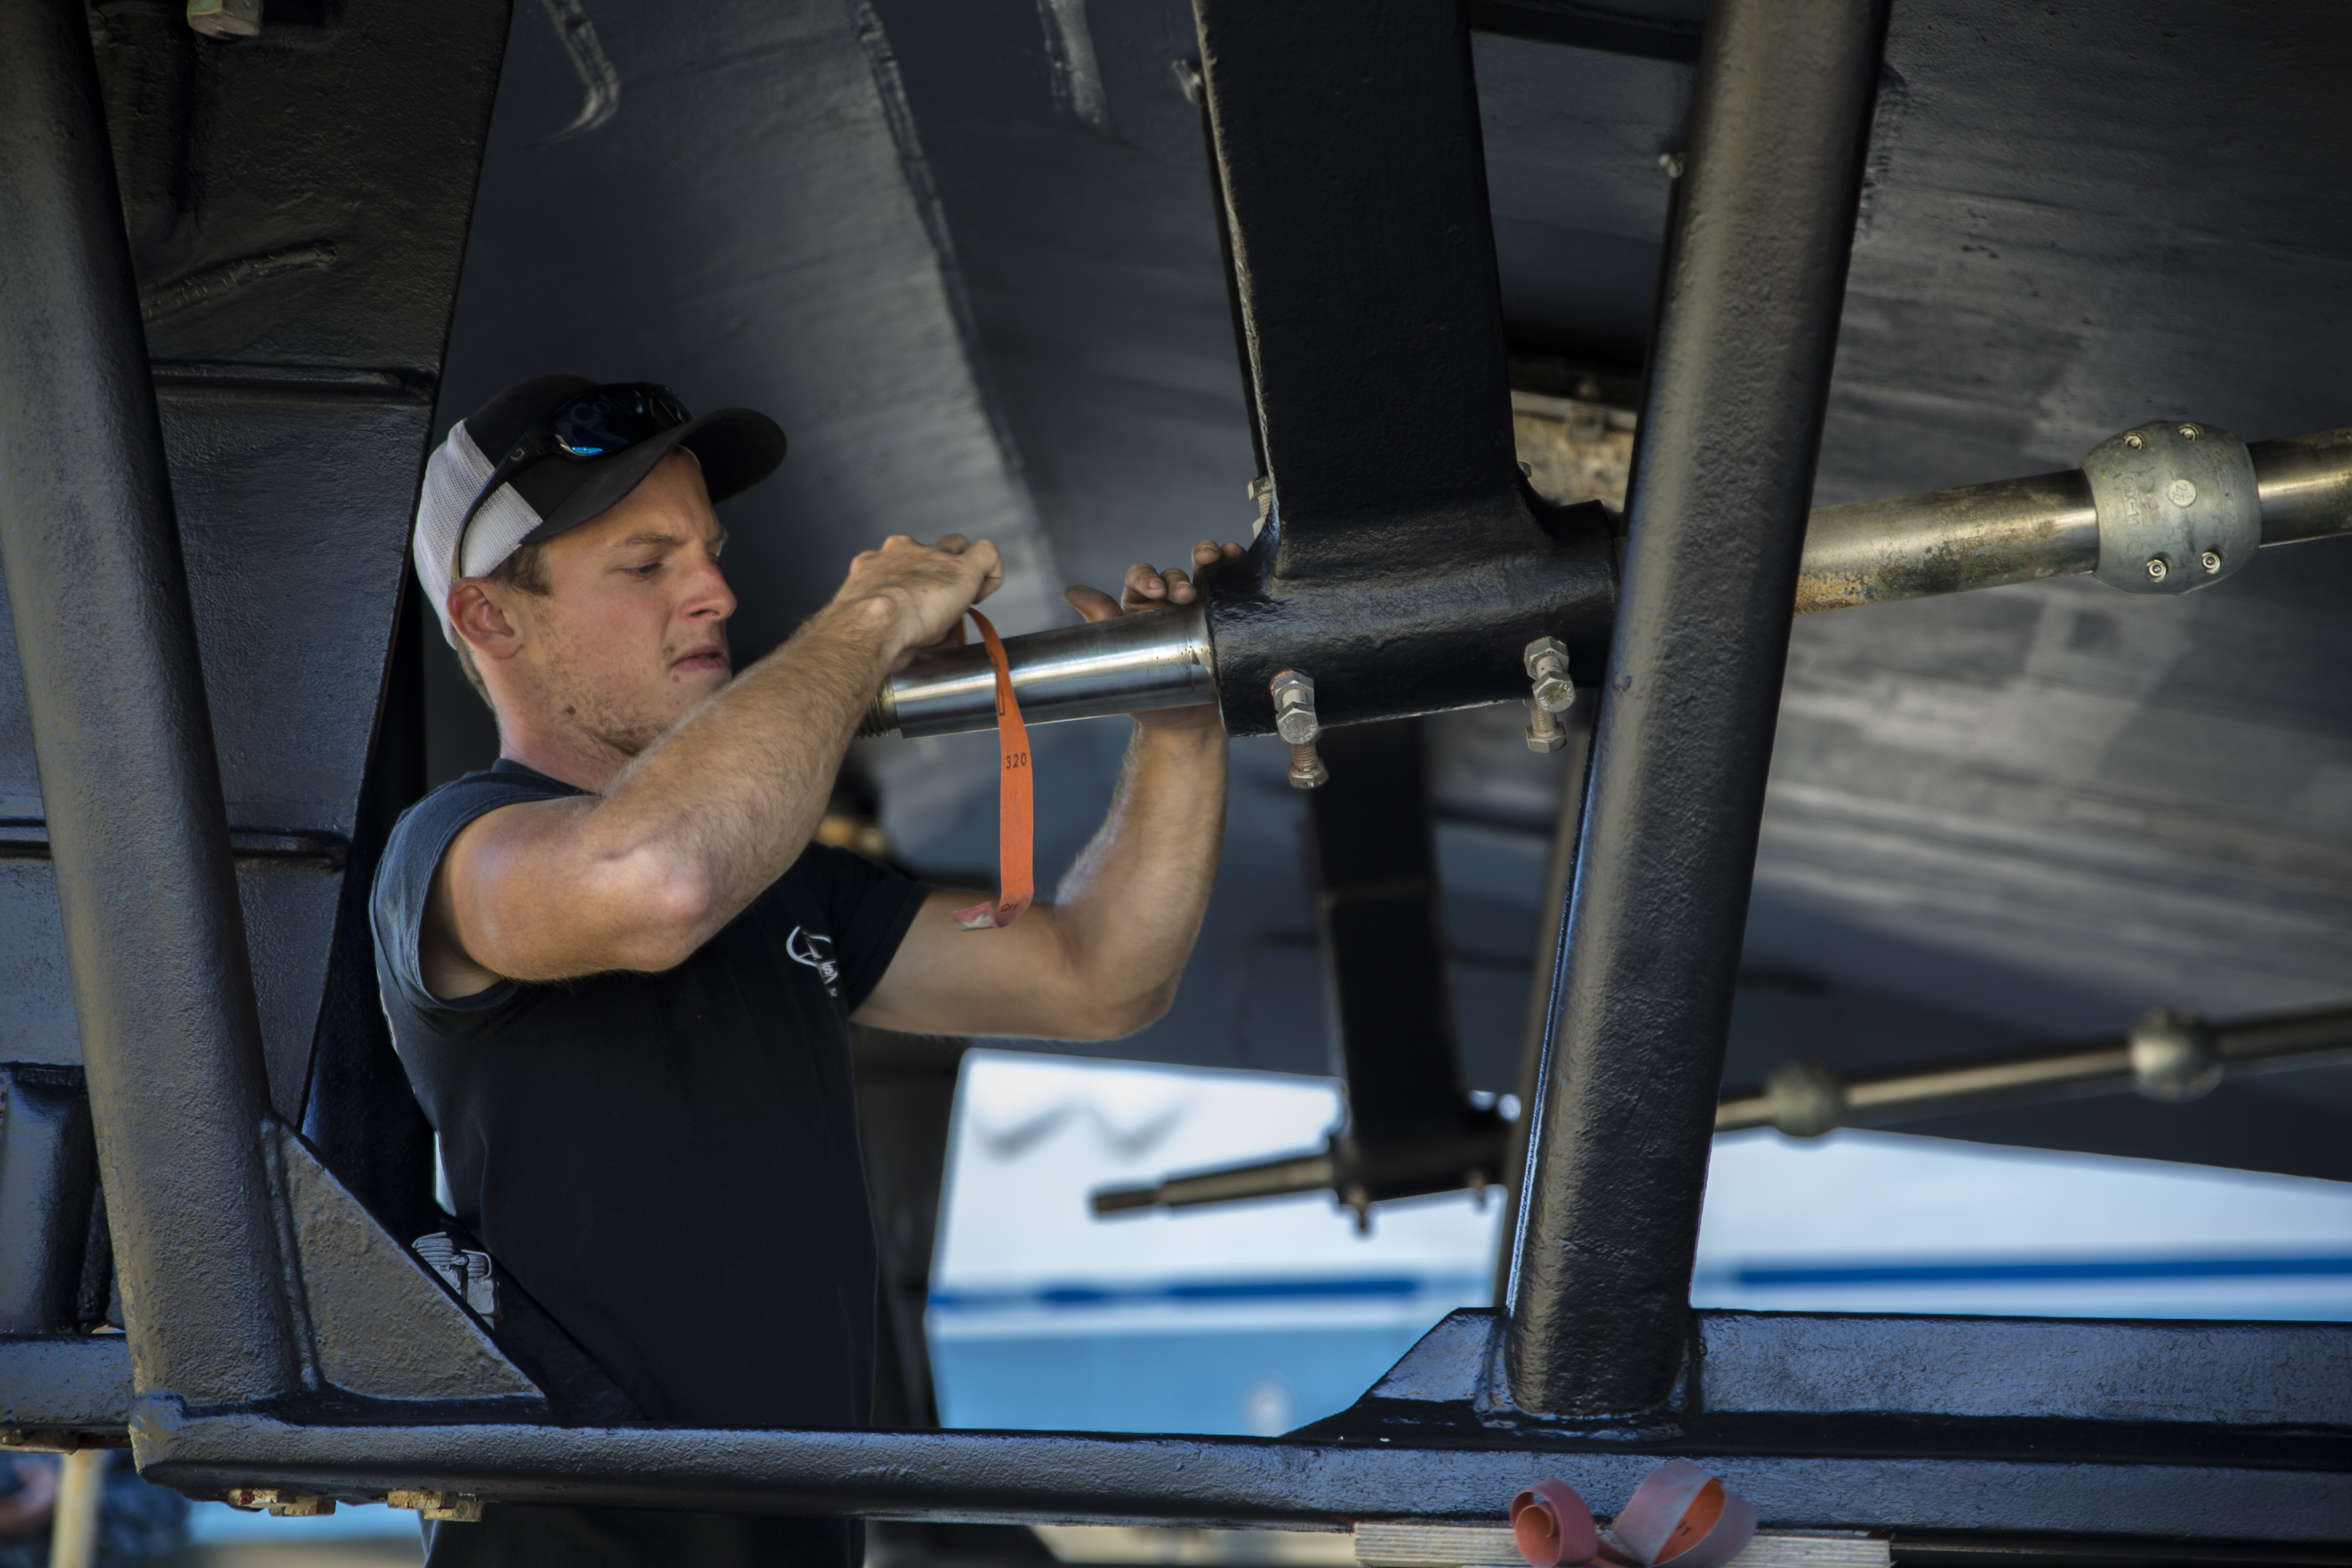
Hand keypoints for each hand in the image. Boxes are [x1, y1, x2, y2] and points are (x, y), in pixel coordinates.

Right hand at [833, 534, 1004, 669]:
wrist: (872, 624)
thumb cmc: (868, 634)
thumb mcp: (875, 620)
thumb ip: (897, 619)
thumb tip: (928, 638)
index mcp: (879, 563)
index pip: (903, 561)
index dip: (916, 581)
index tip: (919, 604)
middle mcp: (903, 551)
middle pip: (930, 549)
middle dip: (939, 570)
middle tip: (941, 602)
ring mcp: (932, 555)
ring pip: (956, 546)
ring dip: (960, 568)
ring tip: (961, 600)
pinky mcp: (962, 567)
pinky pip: (987, 553)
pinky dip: (991, 573)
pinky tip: (983, 594)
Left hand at [1064, 540, 1244, 731]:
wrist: (1186, 727)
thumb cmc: (1147, 695)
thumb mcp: (1118, 662)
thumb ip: (1101, 625)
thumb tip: (1073, 592)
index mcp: (1140, 607)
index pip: (1140, 578)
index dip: (1146, 577)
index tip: (1154, 590)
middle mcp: (1171, 602)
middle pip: (1174, 574)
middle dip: (1178, 578)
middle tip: (1185, 595)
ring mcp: (1202, 608)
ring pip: (1204, 572)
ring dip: (1209, 557)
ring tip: (1215, 557)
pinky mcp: (1227, 617)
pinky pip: (1232, 586)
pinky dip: (1236, 565)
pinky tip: (1238, 555)